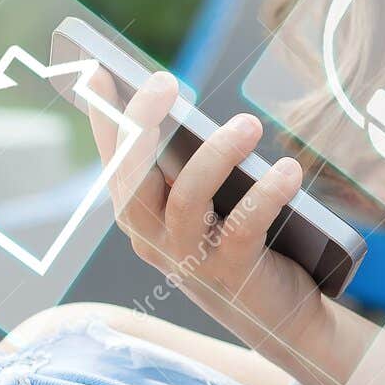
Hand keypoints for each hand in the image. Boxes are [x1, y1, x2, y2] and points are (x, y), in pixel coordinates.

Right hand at [86, 70, 328, 348]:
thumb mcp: (211, 202)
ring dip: (217, 155)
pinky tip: (288, 170)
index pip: (113, 160)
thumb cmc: (240, 243)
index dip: (103, 117)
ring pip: (187, 200)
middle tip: (166, 81)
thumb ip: (196, 166)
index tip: (96, 70)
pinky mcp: (232, 272)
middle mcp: (152, 238)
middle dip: (142, 125)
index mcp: (140, 215)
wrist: (278, 314)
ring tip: (248, 123)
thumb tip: (200, 116)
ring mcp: (188, 259)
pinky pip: (244, 226)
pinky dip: (267, 194)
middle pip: (132, 180)